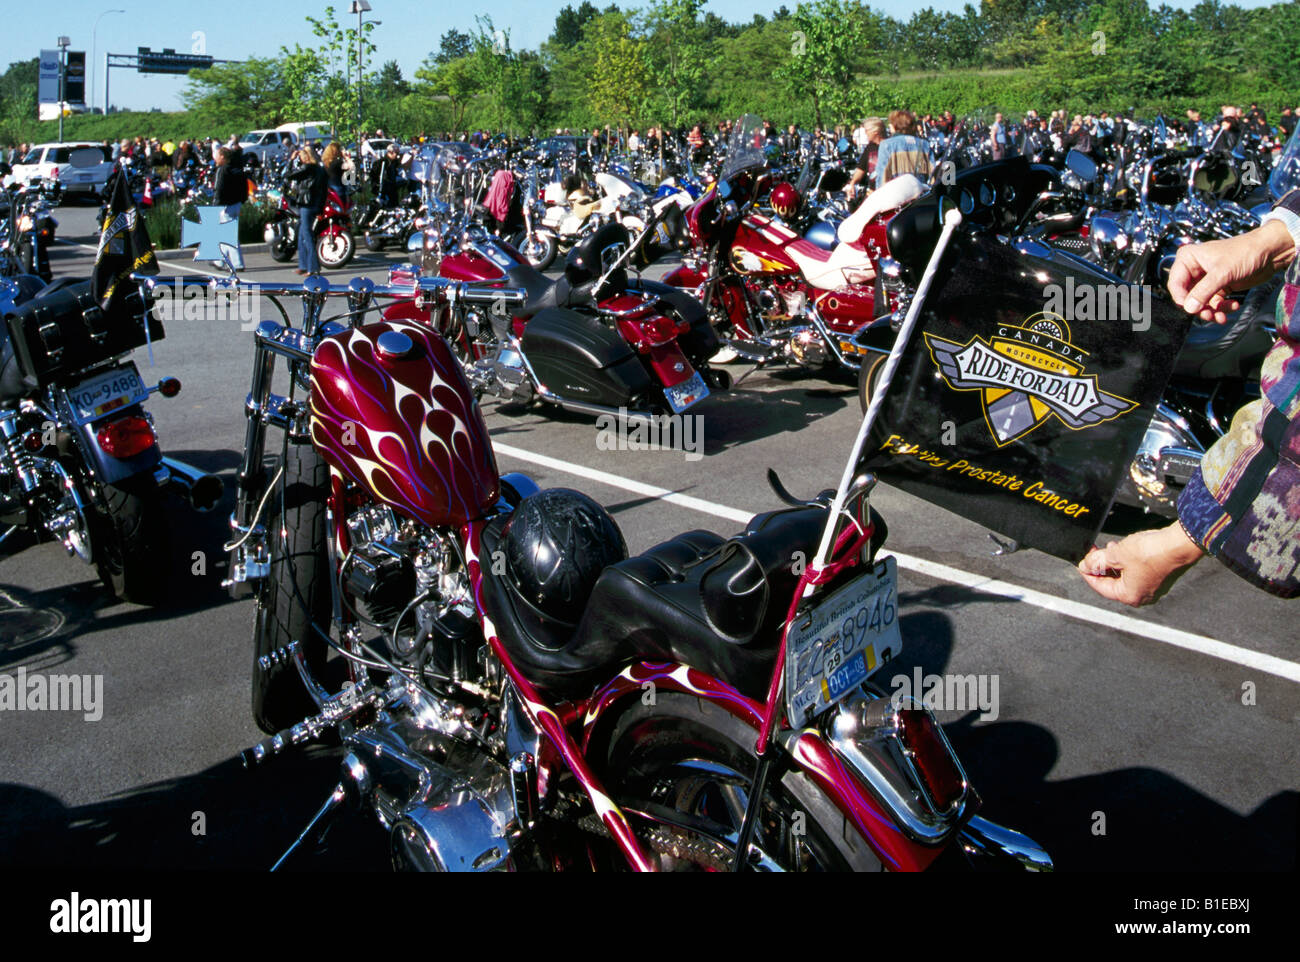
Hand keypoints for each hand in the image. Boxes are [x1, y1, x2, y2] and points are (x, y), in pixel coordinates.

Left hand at [1077, 523, 1204, 606]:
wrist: (1180, 543)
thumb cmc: (1153, 552)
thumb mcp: (1116, 555)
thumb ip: (1097, 561)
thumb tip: (1086, 565)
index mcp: (1130, 596)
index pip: (1100, 587)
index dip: (1088, 573)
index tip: (1082, 563)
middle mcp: (1143, 596)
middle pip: (1113, 582)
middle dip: (1102, 566)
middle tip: (1094, 553)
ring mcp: (1153, 587)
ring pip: (1125, 576)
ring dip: (1115, 562)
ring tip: (1109, 548)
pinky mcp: (1160, 577)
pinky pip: (1138, 572)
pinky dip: (1128, 562)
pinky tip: (1125, 549)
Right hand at [1166, 219, 1294, 322]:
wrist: (1270, 252)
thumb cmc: (1246, 252)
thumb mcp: (1222, 273)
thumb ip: (1203, 292)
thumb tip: (1188, 308)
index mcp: (1189, 259)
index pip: (1175, 283)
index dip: (1182, 298)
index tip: (1191, 309)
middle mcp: (1195, 269)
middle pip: (1188, 296)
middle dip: (1200, 308)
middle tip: (1210, 315)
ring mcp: (1207, 278)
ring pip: (1201, 302)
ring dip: (1212, 311)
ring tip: (1222, 315)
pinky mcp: (1218, 285)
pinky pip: (1213, 302)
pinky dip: (1222, 307)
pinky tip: (1233, 305)